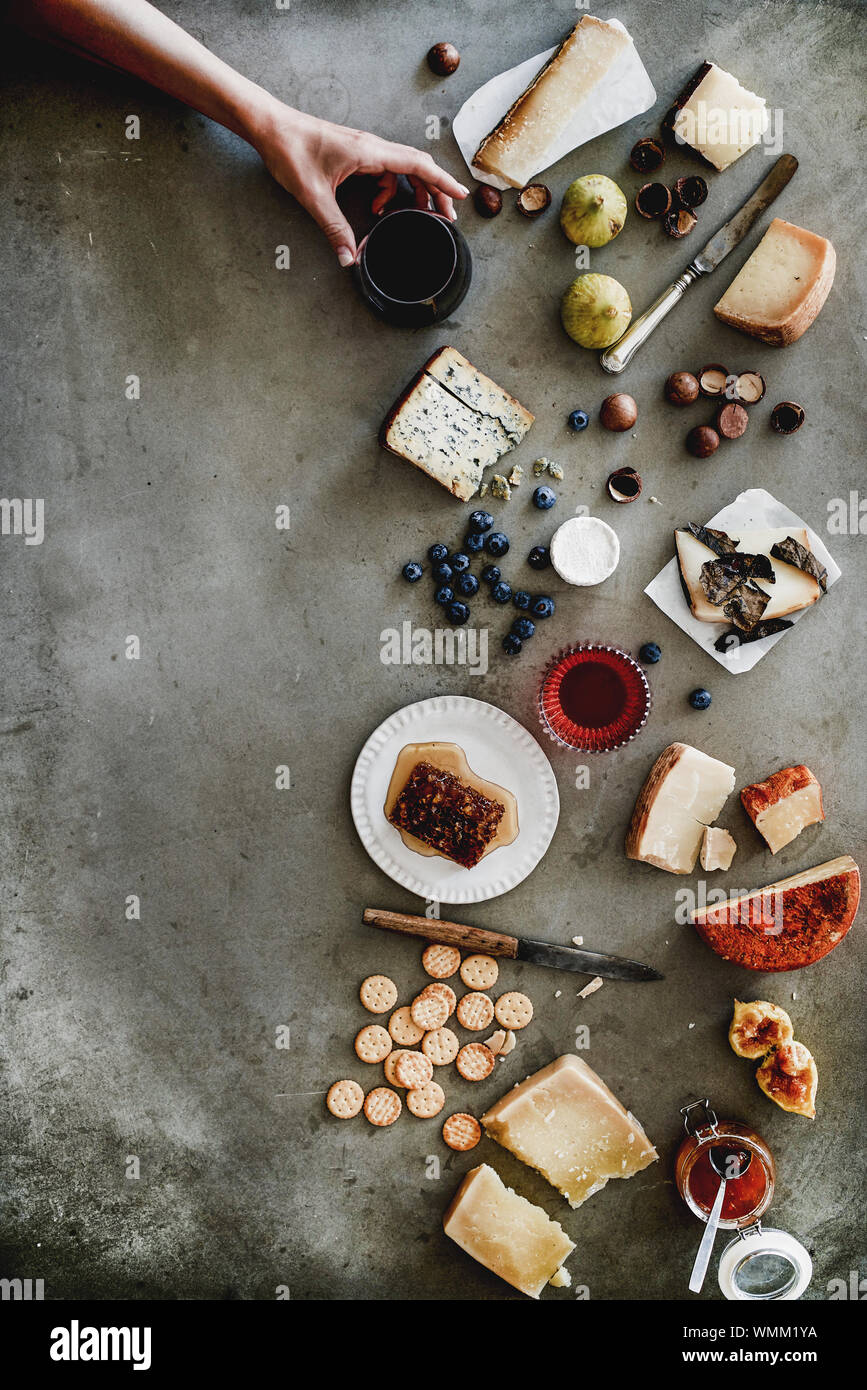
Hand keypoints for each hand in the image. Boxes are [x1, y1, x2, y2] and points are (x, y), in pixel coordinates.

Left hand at [251, 104, 468, 265]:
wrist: (271, 128)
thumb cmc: (290, 151)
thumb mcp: (313, 196)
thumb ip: (334, 228)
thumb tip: (348, 258)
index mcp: (369, 152)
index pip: (417, 164)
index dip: (442, 182)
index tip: (461, 196)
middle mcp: (371, 147)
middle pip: (416, 167)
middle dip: (434, 192)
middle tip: (445, 217)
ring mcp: (364, 149)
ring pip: (401, 169)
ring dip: (413, 191)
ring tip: (416, 214)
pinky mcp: (355, 153)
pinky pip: (384, 171)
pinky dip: (389, 190)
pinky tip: (378, 207)